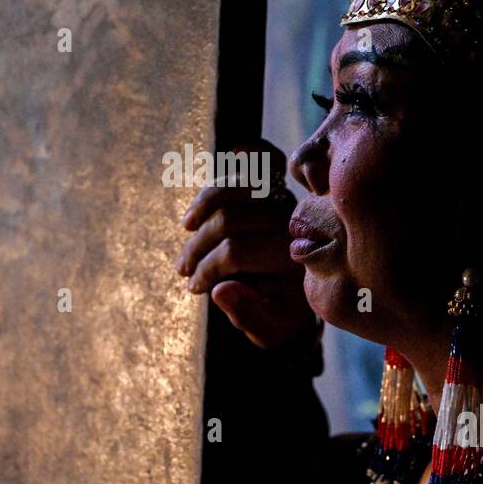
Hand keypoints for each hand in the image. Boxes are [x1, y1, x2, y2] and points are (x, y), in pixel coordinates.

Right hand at [174, 140, 318, 349]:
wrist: (299, 302)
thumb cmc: (281, 318)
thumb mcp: (268, 330)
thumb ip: (247, 313)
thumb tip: (220, 289)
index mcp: (290, 259)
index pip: (235, 250)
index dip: (207, 268)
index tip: (194, 287)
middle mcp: (291, 225)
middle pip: (229, 218)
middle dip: (199, 245)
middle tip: (183, 268)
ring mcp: (285, 203)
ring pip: (237, 186)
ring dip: (203, 205)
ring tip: (187, 228)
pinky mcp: (279, 189)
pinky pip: (268, 160)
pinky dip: (249, 153)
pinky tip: (232, 153)